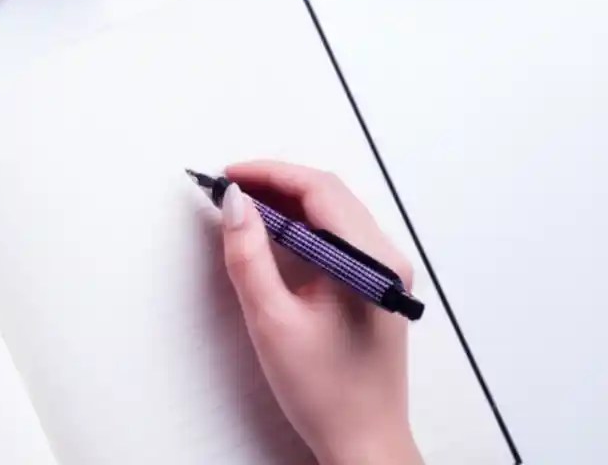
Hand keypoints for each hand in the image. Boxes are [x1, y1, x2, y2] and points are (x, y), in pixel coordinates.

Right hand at [219, 162, 422, 464]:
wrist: (363, 442)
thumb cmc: (326, 391)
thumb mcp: (272, 320)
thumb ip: (248, 256)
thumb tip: (235, 203)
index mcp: (370, 261)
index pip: (318, 190)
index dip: (268, 174)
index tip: (228, 177)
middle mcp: (385, 258)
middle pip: (327, 195)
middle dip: (274, 183)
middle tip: (227, 189)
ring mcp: (382, 271)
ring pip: (332, 213)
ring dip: (287, 202)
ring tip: (242, 207)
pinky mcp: (373, 285)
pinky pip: (336, 236)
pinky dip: (301, 225)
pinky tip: (272, 234)